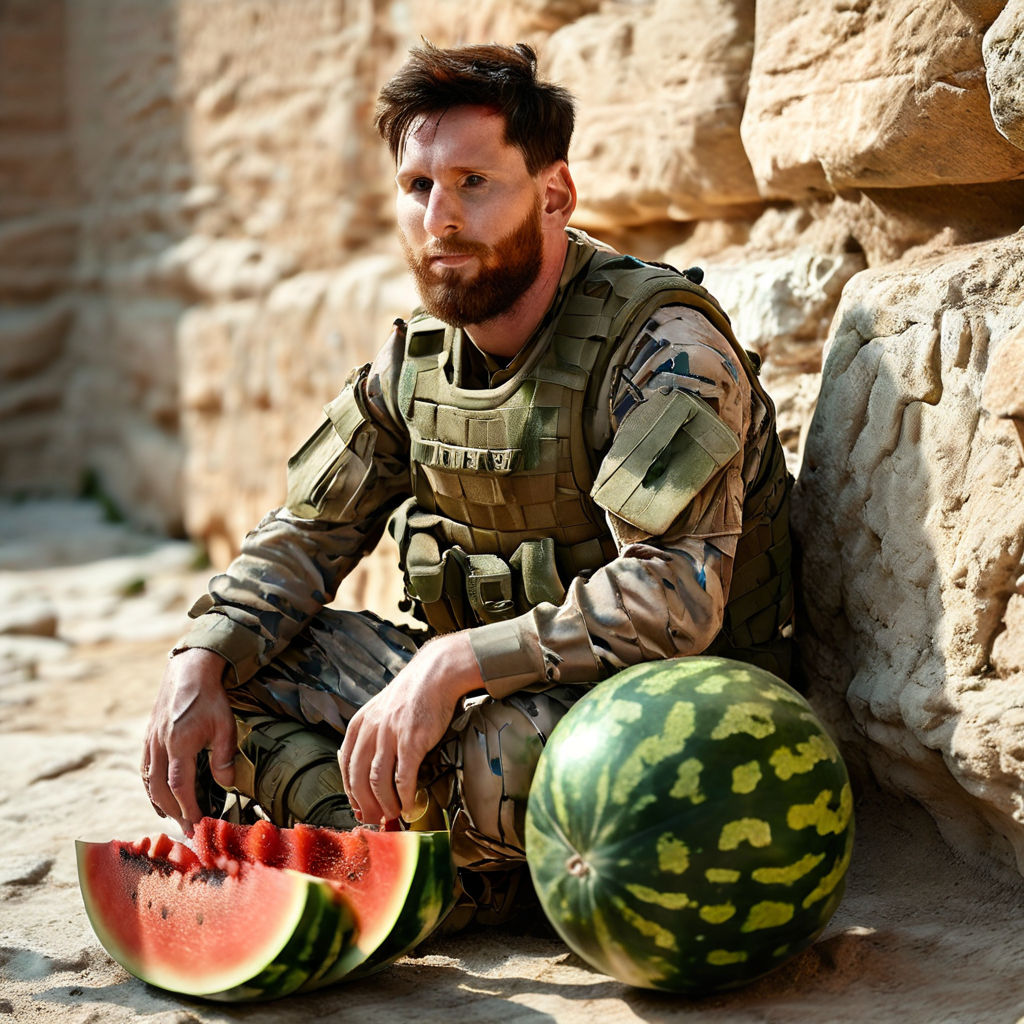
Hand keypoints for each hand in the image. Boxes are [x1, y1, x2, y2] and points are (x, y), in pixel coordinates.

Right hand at [141, 648, 237, 835]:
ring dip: (159, 803)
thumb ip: (224, 757)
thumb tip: (227, 785)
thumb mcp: (225, 726)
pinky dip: (150, 786)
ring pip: (149, 780)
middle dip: (174, 813)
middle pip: (161, 789)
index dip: (188, 809)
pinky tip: (158, 795)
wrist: (189, 670)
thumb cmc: (211, 698)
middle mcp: (160, 745)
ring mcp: (151, 741)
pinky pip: (145, 768)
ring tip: (173, 818)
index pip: (180, 787)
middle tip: (187, 829)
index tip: (197, 824)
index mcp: (180, 744)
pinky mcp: (148, 736)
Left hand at [339, 632, 482, 825]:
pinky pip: (404, 778)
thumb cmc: (411, 694)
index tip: (359, 807)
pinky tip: (410, 806)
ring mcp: (390, 736)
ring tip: (392, 814)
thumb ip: (371, 735)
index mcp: (359, 724)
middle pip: (358, 779)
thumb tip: (371, 768)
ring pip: (378, 782)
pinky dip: (405, 797)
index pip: (345, 765)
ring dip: (384, 804)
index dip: (351, 791)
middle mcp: (370, 731)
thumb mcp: (380, 710)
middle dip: (365, 805)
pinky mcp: (412, 741)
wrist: (435, 674)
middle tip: (374, 819)